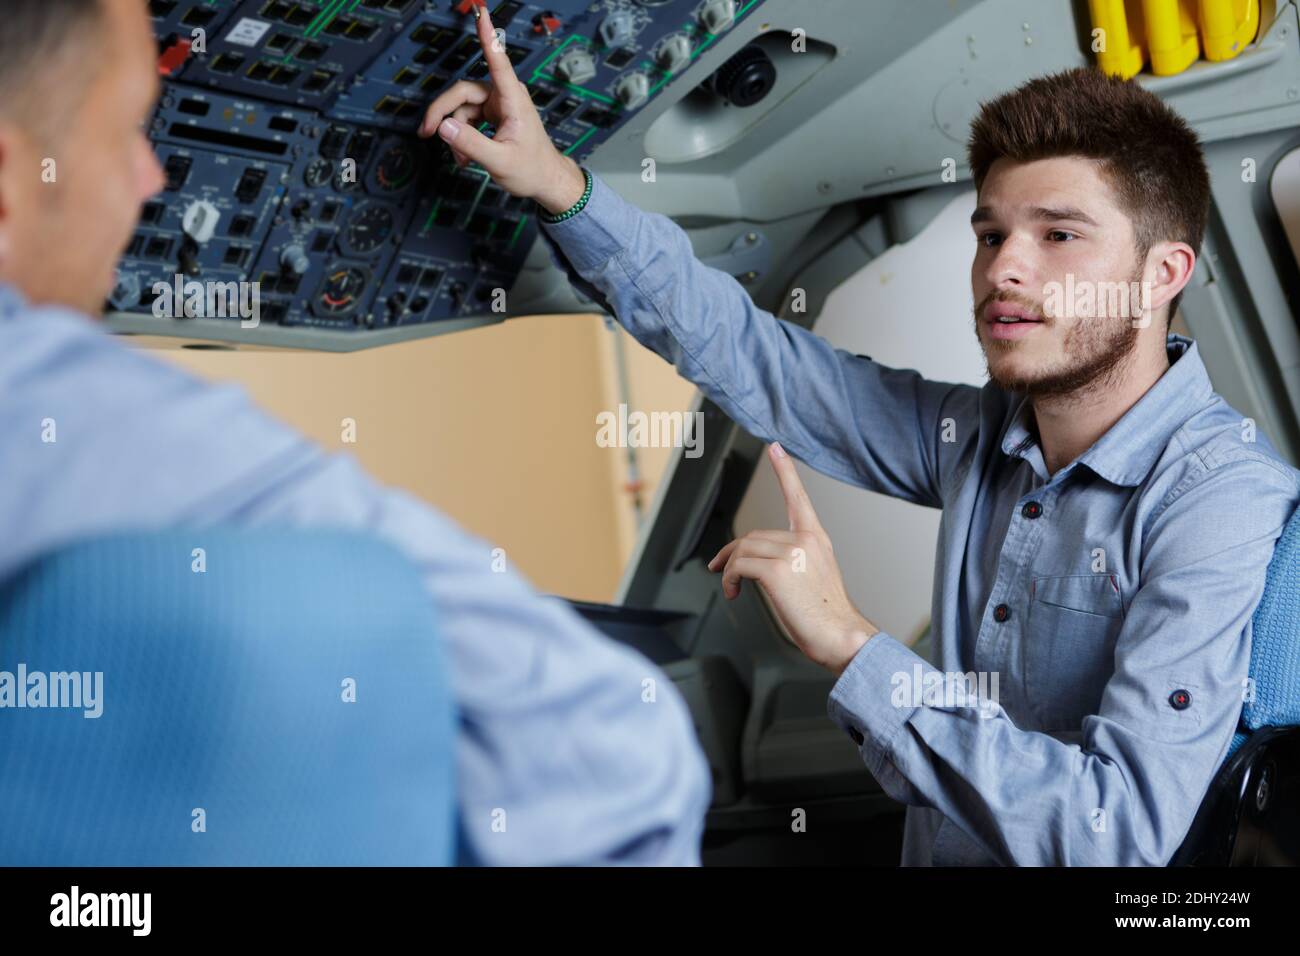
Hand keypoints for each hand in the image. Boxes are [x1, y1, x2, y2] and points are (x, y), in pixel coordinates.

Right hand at [417, 6, 586, 213]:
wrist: (545, 181)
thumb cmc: (532, 170)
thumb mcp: (499, 161)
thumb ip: (470, 144)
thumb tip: (444, 127)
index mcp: (512, 100)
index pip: (497, 61)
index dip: (487, 36)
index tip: (481, 13)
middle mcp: (504, 97)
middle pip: (462, 93)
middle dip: (443, 114)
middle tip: (427, 133)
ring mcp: (498, 106)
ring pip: (462, 109)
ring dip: (455, 133)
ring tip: (460, 157)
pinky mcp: (493, 116)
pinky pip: (468, 120)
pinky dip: (462, 137)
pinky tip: (464, 155)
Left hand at [707, 443, 878, 674]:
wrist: (842, 637)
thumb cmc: (827, 616)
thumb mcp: (814, 577)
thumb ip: (793, 560)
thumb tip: (757, 563)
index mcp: (817, 539)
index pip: (798, 497)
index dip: (784, 471)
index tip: (775, 448)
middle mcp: (806, 540)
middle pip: (754, 535)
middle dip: (732, 552)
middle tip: (721, 569)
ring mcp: (792, 553)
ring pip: (744, 549)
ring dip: (730, 569)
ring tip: (733, 587)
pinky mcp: (778, 570)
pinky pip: (740, 565)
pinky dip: (730, 578)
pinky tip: (735, 592)